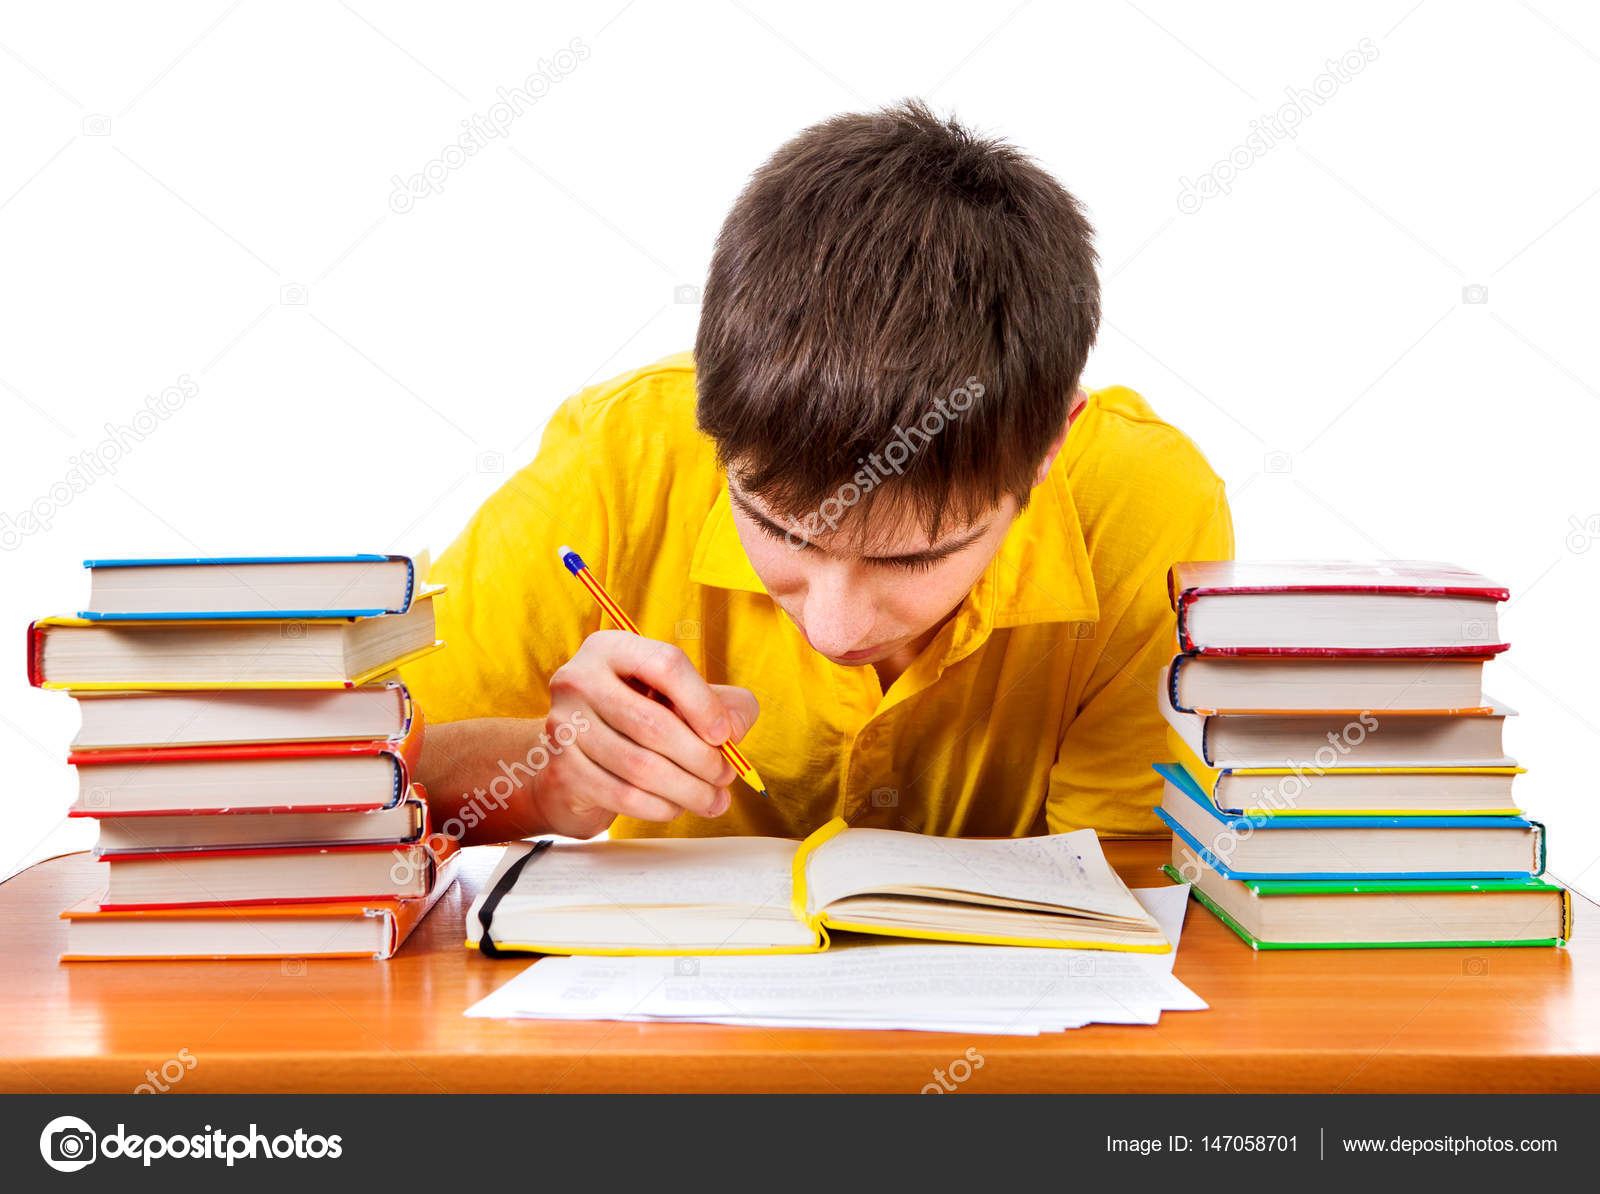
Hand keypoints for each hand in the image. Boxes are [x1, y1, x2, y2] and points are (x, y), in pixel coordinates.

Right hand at [532, 630, 759, 837]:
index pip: (666, 665)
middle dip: (701, 758)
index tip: (724, 735)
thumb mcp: (683, 700)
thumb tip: (734, 728)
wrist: (577, 762)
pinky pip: (623, 795)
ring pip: (640, 767)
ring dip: (688, 790)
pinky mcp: (561, 770)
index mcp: (612, 648)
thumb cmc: (639, 722)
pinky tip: (676, 806)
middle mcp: (579, 680)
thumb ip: (724, 704)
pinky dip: (660, 807)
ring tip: (713, 799)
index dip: (703, 703)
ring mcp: (563, 726)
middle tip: (725, 777)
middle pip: (654, 724)